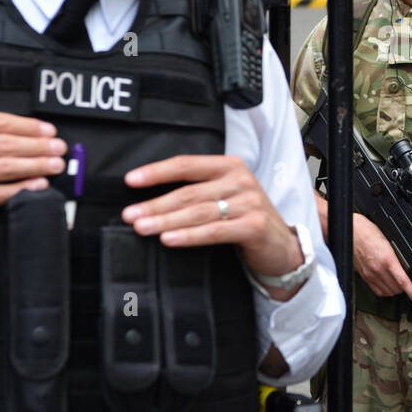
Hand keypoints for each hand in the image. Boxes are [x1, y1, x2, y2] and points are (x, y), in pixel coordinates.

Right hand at [0, 113, 64, 264]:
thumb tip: (3, 131)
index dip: (27, 125)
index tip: (47, 129)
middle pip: (5, 143)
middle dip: (38, 145)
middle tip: (59, 147)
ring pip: (3, 167)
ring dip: (36, 165)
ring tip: (55, 164)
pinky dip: (19, 189)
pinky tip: (37, 186)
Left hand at [120, 155, 301, 278]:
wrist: (282, 246)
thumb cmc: (246, 219)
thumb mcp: (225, 196)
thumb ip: (197, 191)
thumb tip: (151, 198)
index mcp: (230, 166)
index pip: (187, 165)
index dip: (157, 172)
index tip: (131, 180)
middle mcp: (240, 180)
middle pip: (189, 192)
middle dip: (155, 204)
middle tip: (130, 214)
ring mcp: (249, 202)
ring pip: (198, 212)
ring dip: (166, 220)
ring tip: (142, 227)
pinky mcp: (253, 225)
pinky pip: (214, 231)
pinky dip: (189, 236)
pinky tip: (169, 239)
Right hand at [352, 213, 411, 300]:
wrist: (353, 232)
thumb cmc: (369, 232)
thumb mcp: (389, 242)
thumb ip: (398, 256)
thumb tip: (408, 267)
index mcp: (387, 259)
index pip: (402, 281)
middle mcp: (378, 269)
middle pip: (397, 289)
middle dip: (405, 288)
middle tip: (409, 283)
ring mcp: (370, 274)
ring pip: (388, 292)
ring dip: (395, 290)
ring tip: (398, 283)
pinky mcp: (364, 276)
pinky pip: (377, 291)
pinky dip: (385, 290)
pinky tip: (387, 285)